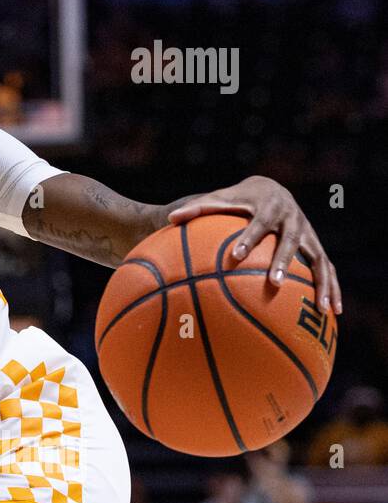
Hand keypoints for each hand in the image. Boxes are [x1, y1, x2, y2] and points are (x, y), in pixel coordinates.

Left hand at [167, 175, 341, 313]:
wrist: (272, 188)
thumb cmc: (239, 199)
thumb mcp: (219, 199)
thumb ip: (196, 209)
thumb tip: (170, 219)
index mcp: (268, 207)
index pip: (258, 224)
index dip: (248, 238)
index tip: (235, 256)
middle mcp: (293, 220)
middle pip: (290, 242)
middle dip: (284, 263)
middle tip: (274, 284)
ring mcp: (308, 234)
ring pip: (319, 259)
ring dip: (321, 283)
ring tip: (321, 309)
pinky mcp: (315, 246)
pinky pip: (328, 269)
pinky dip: (331, 289)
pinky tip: (332, 313)